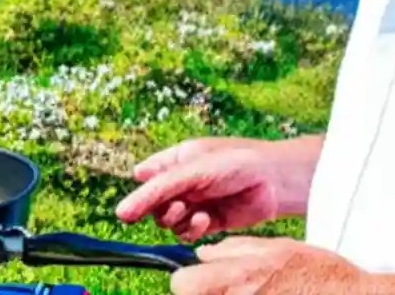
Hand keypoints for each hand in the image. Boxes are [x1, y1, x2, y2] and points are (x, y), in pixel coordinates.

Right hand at [115, 137, 282, 240]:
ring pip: (168, 222)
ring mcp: (195, 202)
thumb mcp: (192, 170)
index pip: (145, 179)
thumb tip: (119, 211)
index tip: (142, 202)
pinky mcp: (208, 222)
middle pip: (153, 205)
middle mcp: (182, 182)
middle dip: (162, 208)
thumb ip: (157, 191)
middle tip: (180, 204)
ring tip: (195, 212)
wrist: (274, 181)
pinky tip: (204, 221)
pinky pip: (186, 233)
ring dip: (177, 220)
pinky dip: (191, 230)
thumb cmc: (236, 162)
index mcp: (176, 160)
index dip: (143, 192)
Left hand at [170, 237, 363, 294]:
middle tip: (223, 289)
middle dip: (201, 294)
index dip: (187, 280)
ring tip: (252, 291)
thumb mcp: (278, 248)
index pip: (182, 284)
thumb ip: (236, 249)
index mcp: (240, 275)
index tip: (198, 279)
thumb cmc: (319, 273)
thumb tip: (203, 253)